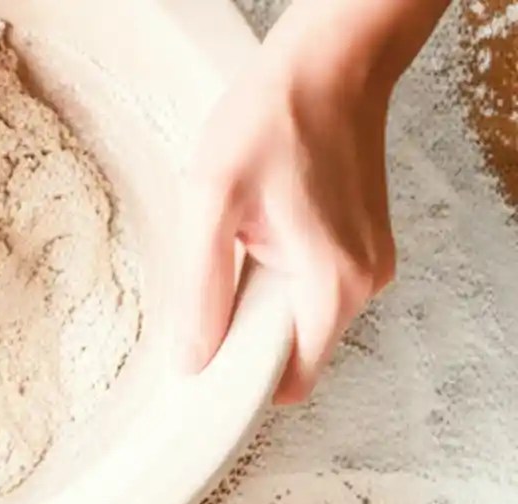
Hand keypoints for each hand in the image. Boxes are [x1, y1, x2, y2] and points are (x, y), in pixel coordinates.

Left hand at [172, 0, 444, 403]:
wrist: (328, 62)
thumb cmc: (272, 120)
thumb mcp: (211, 201)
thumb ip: (200, 288)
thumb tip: (192, 358)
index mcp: (333, 284)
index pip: (291, 380)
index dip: (241, 384)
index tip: (202, 373)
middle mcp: (363, 281)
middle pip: (292, 346)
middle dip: (244, 330)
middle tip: (206, 286)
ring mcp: (368, 260)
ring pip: (299, 311)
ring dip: (258, 294)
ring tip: (233, 241)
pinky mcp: (361, 240)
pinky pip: (311, 281)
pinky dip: (276, 270)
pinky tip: (255, 227)